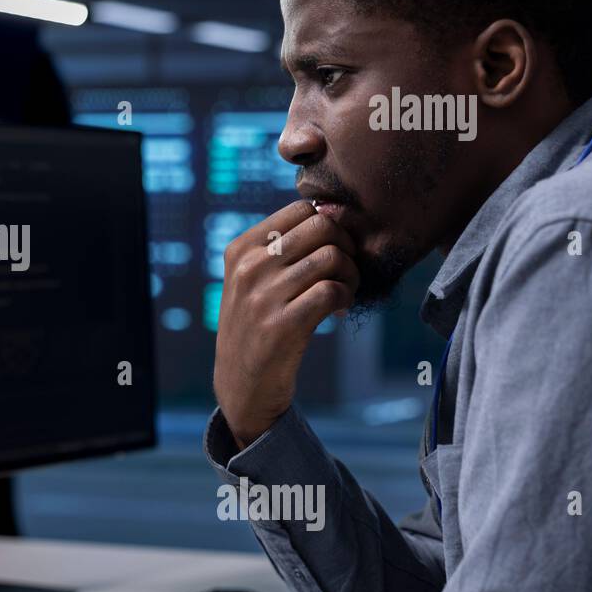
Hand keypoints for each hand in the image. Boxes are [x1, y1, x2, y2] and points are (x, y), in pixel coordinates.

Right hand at [213, 200, 358, 448]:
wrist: (242, 383)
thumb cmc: (256, 324)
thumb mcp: (251, 280)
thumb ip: (283, 246)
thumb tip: (335, 209)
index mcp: (240, 249)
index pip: (301, 209)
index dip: (331, 223)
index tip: (335, 248)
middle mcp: (248, 268)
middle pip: (322, 227)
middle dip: (346, 246)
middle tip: (345, 271)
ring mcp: (263, 297)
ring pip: (332, 257)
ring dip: (351, 275)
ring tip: (343, 293)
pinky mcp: (283, 325)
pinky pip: (332, 291)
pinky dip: (345, 298)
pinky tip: (338, 311)